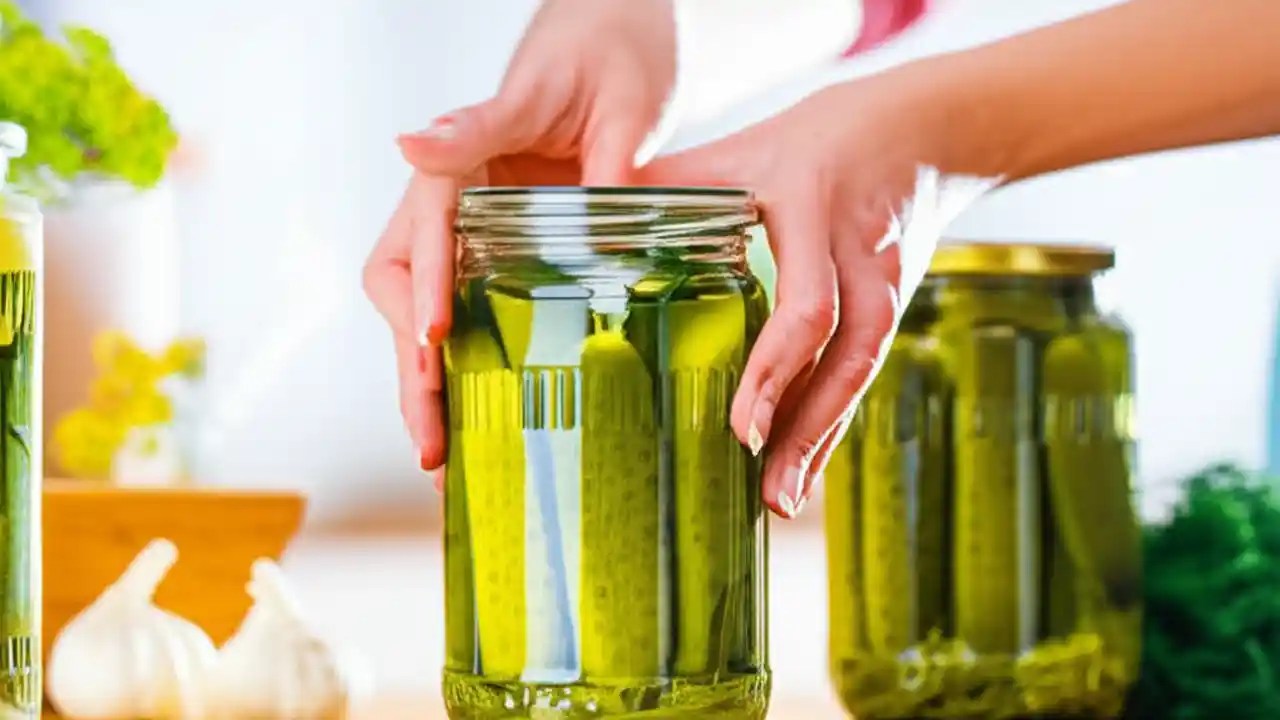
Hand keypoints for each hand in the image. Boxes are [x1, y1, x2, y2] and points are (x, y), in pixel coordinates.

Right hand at [362, 0, 675, 480]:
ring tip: (441, 452)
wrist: (625, 41)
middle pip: (405, 282)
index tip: (433, 343)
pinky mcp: (502, 249)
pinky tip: (480, 414)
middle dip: (412, 362)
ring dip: (427, 378)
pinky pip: (470, 309)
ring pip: (425, 306)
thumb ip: (494, 122)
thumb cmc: (603, 56)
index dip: (427, 286)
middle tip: (430, 437)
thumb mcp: (559, 90)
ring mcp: (475, 226)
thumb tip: (412, 148)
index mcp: (464, 152)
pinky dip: (466, 364)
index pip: (425, 222)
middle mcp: (455, 194)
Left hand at [640, 62, 983, 518]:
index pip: (808, 303)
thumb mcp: (743, 148)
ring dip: (822, 437)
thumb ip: (670, 183)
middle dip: (809, 424)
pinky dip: (833, 421)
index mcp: (815, 210)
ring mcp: (891, 285)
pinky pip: (864, 372)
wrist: (924, 131)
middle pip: (848, 353)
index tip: (745, 427)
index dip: (779, 367)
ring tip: (779, 501)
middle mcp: (862, 255)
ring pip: (862, 371)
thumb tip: (584, 216)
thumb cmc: (817, 138)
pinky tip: (802, 467)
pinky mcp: (897, 308)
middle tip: (767, 492)